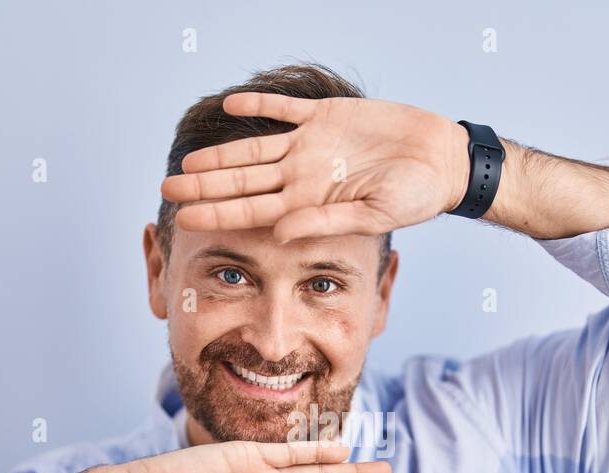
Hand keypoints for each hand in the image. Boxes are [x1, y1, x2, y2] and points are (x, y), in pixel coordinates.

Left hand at [159, 93, 469, 242]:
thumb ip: (326, 221)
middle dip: (204, 185)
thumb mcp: (373, 215)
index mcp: (309, 203)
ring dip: (221, 154)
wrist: (442, 162)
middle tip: (166, 186)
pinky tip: (232, 105)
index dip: (215, 212)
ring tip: (188, 158)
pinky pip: (285, 110)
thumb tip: (280, 232)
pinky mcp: (327, 116)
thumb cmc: (415, 197)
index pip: (250, 210)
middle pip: (241, 181)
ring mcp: (312, 145)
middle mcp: (302, 175)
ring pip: (254, 149)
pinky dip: (260, 106)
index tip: (183, 216)